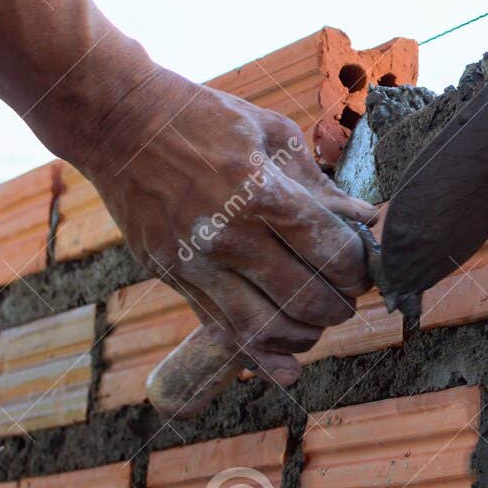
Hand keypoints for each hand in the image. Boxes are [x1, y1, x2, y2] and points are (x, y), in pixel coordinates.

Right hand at [77, 64, 378, 386]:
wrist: (120, 124)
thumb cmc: (205, 119)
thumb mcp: (273, 134)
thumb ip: (320, 184)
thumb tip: (364, 219)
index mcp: (261, 194)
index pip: (331, 253)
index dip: (360, 268)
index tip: (367, 265)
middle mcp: (229, 238)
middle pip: (306, 299)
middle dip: (342, 305)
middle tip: (351, 295)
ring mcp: (196, 264)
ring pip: (266, 328)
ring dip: (307, 334)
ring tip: (321, 320)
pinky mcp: (173, 279)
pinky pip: (223, 331)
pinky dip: (261, 355)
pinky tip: (286, 368)